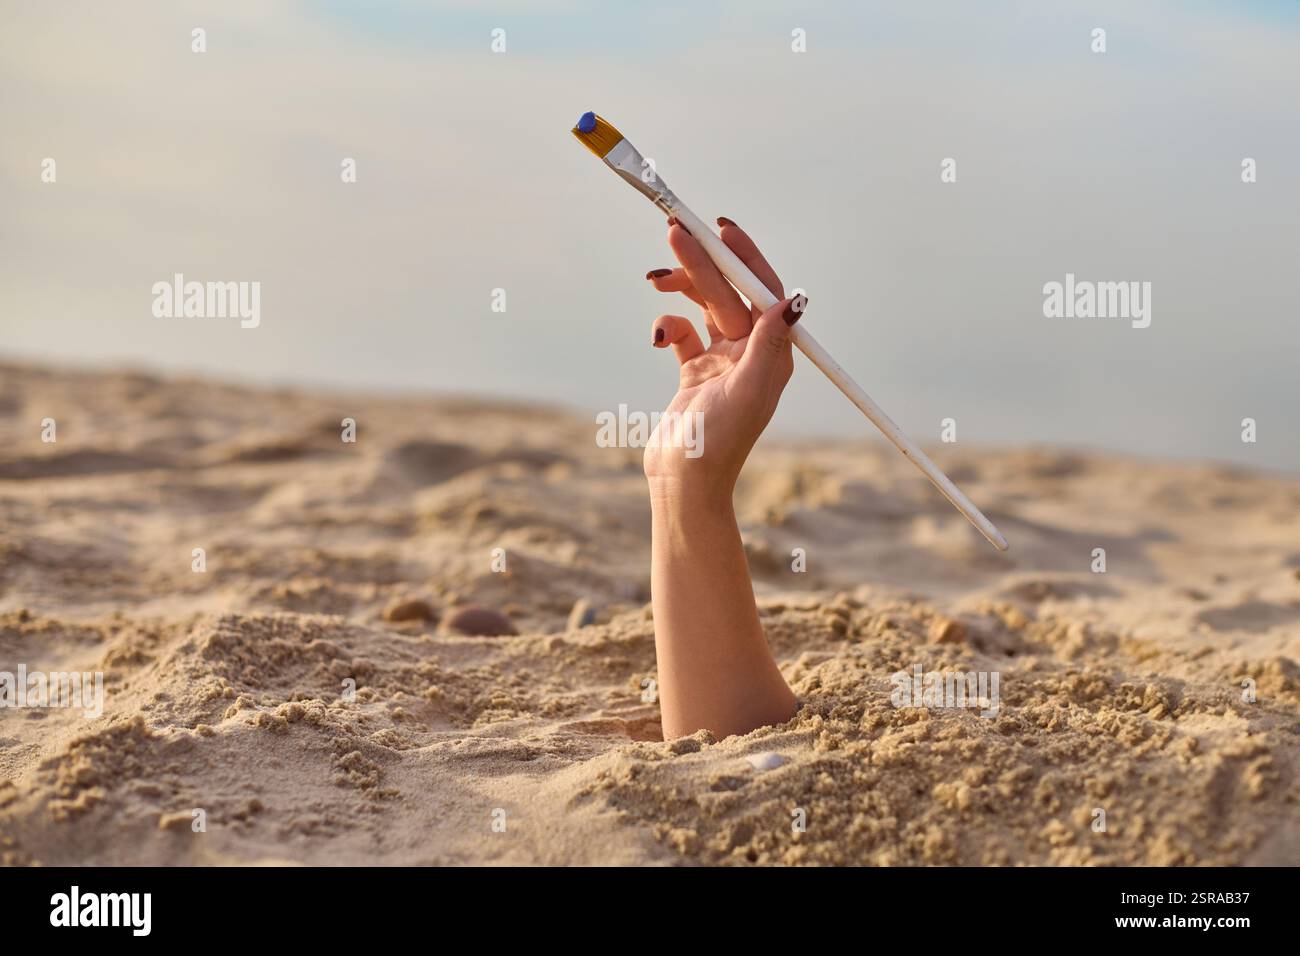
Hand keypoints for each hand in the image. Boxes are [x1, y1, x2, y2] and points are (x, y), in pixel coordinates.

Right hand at [643, 218, 806, 498]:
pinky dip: (667, 326)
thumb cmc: (718, 443)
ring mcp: (721, 360)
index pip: (761, 290)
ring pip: (702, 305)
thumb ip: (769, 344)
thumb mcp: (748, 391)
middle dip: (702, 260)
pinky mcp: (694, 371)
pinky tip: (657, 338)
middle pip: (726, 291)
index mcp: (771, 353)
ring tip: (654, 276)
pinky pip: (681, 332)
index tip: (721, 228)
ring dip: (680, 287)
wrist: (684, 482)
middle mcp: (750, 352)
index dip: (744, 256)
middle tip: (674, 228)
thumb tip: (794, 301)